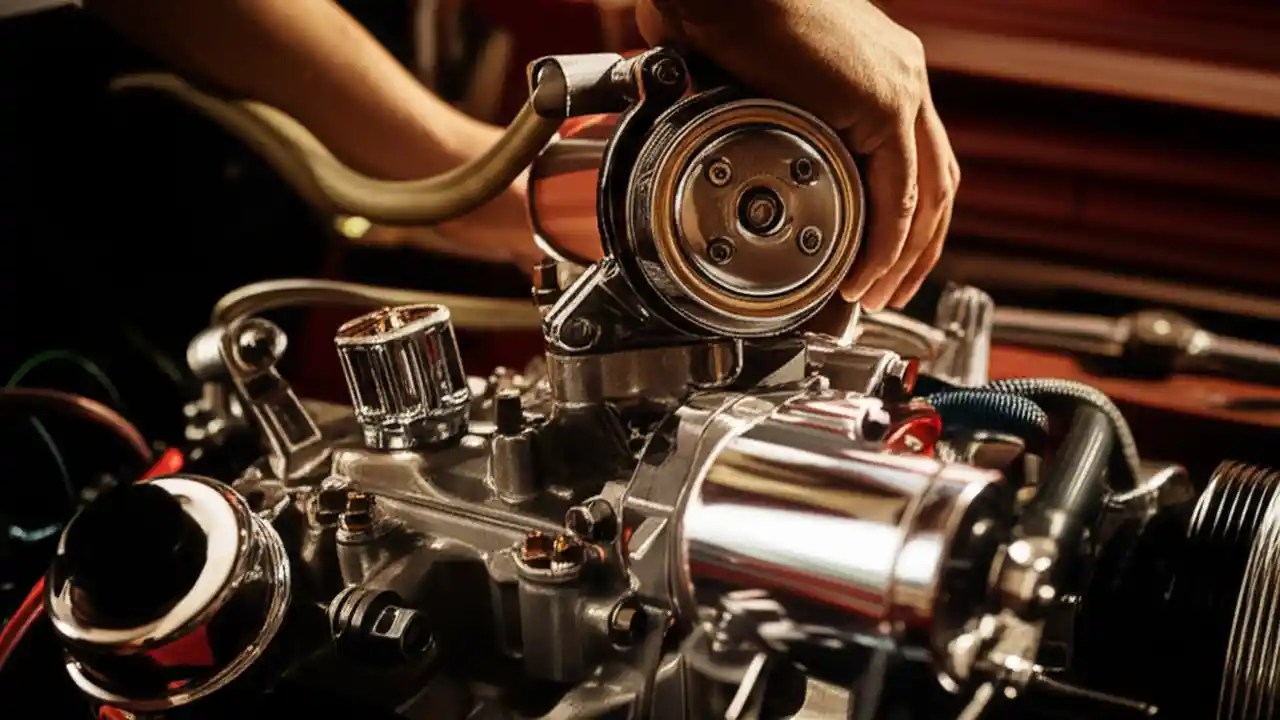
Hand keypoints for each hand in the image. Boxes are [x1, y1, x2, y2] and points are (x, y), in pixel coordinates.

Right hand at [636, 0, 959, 309]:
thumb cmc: (723, 10)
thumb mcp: (751, 78)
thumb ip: (752, 113)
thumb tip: (717, 138)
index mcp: (880, 71)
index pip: (913, 158)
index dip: (902, 218)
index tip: (875, 258)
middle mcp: (902, 77)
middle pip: (936, 181)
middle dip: (916, 247)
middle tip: (887, 289)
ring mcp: (900, 88)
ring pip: (928, 196)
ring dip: (904, 257)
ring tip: (874, 295)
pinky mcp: (885, 103)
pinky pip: (900, 196)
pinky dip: (886, 244)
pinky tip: (864, 273)